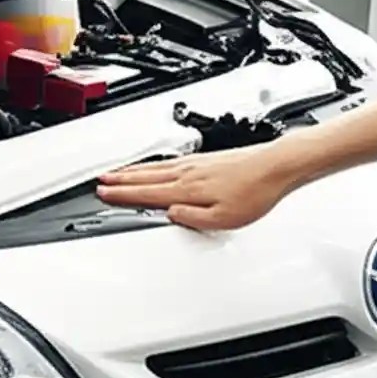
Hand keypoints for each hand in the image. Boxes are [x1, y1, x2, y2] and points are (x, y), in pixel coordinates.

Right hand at [96, 142, 304, 230]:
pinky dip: (153, 164)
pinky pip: (169, 161)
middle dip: (121, 179)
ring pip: (155, 167)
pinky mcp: (206, 159)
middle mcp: (188, 173)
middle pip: (146, 176)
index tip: (104, 193)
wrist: (275, 166)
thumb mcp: (224, 218)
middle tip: (101, 180)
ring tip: (118, 172)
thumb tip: (171, 215)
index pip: (147, 193)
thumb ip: (193, 218)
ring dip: (133, 170)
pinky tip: (153, 165)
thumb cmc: (254, 192)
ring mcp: (196, 163)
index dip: (123, 194)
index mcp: (188, 189)